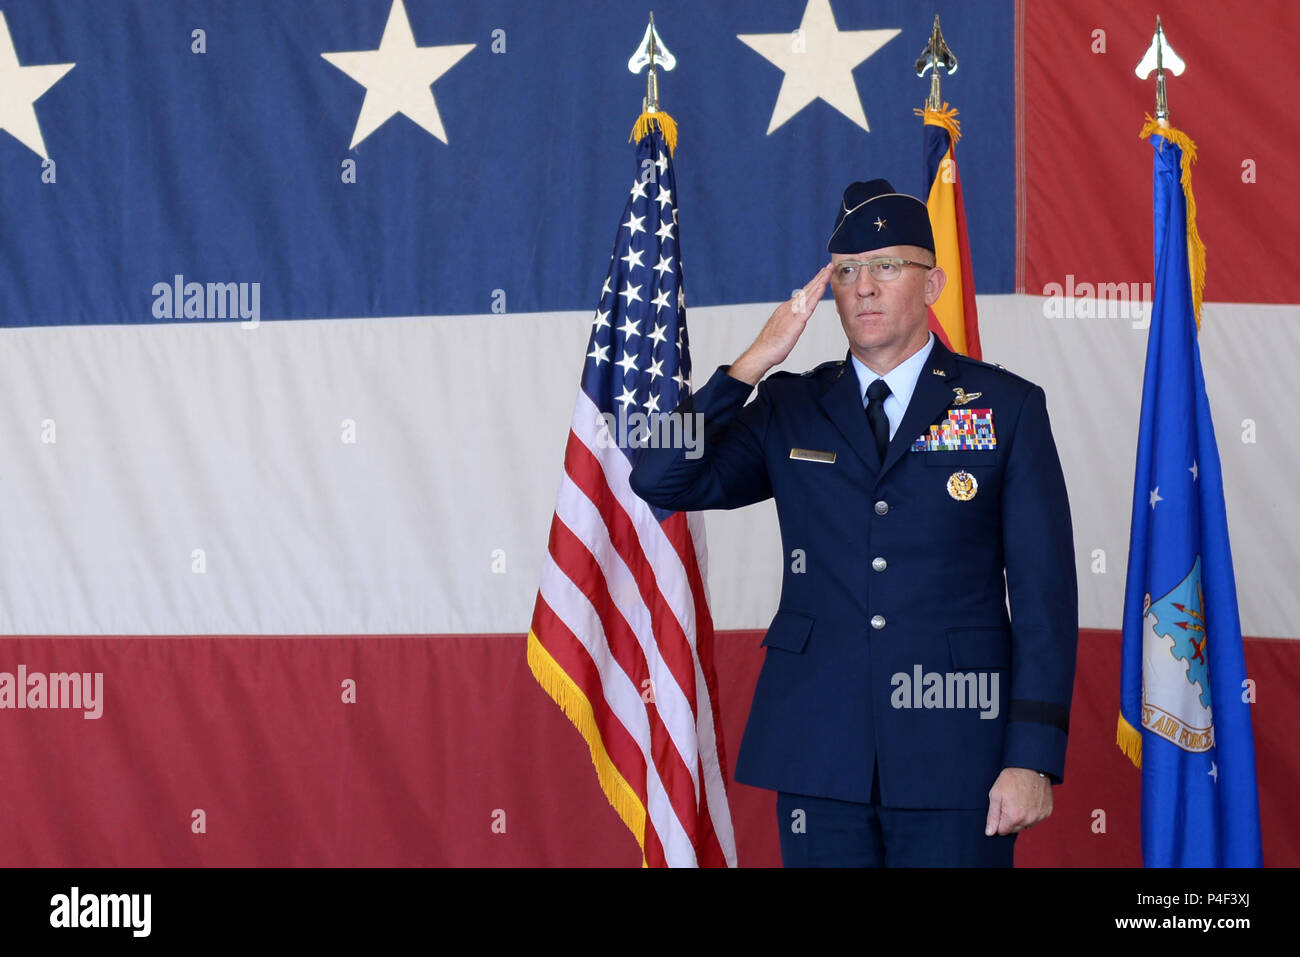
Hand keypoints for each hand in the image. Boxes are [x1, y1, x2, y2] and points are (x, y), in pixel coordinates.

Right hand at [727, 263, 831, 385]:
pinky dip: (816, 294)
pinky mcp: (796, 321)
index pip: (802, 294)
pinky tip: (822, 287)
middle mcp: (789, 307)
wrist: (761, 353)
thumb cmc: (771, 346)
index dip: (813, 284)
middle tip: (829, 266)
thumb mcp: (783, 330)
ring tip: (829, 271)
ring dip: (820, 281)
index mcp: (786, 310)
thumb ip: (790, 322)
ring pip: (809, 293)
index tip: (822, 275)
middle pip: (807, 289)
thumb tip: (797, 320)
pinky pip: (809, 305)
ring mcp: (792, 313)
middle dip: (819, 277)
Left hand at [985, 767, 1052, 835]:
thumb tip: (990, 833)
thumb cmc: (1011, 779)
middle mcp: (1028, 820)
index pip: (1002, 831)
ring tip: (1019, 800)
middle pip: (1014, 829)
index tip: (1000, 808)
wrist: (1031, 767)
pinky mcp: (1047, 811)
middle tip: (1009, 802)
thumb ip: (992, 816)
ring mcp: (1039, 816)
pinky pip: (1036, 818)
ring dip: (1021, 817)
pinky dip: (1032, 812)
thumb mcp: (995, 795)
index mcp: (1014, 818)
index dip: (999, 821)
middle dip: (1010, 820)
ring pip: (1026, 825)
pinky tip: (1029, 800)